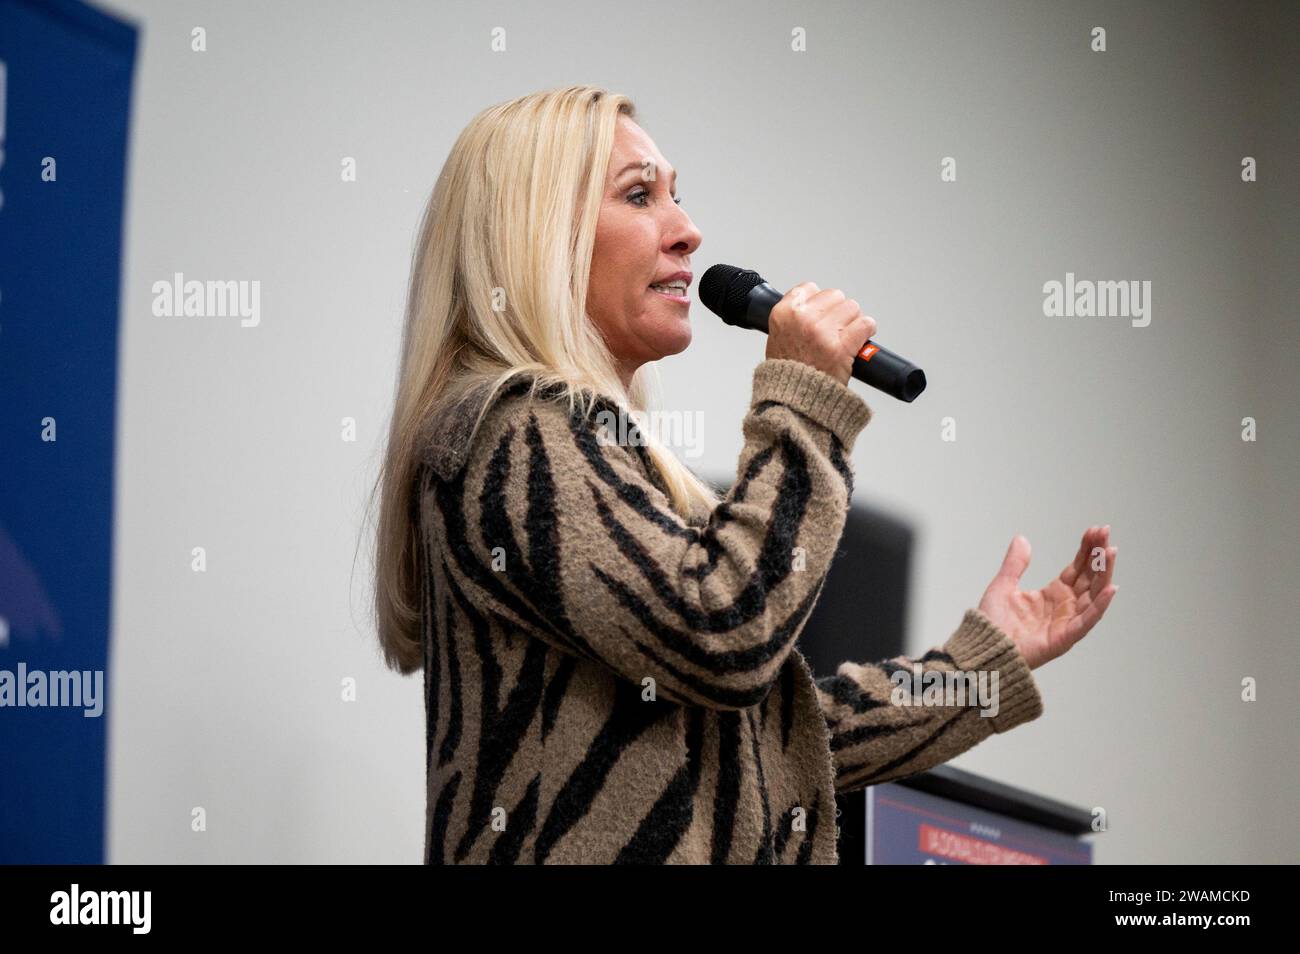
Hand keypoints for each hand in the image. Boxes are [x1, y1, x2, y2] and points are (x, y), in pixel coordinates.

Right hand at [765, 282, 876, 385]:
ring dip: (853, 320)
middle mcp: (802, 319)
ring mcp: (822, 332)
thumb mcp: (777, 338)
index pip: (810, 288)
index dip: (819, 302)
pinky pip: (865, 323)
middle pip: (835, 296)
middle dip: (838, 311)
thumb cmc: (787, 375)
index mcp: (783, 313)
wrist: (793, 402)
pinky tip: (861, 338)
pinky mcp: (841, 346)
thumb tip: (815, 305)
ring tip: (845, 336)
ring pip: (852, 307)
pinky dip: (867, 329)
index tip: (822, 313)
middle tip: (836, 329)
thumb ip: (793, 319)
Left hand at [977, 526, 1118, 669]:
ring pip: (1093, 595)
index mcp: (1052, 595)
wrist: (984, 648)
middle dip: (1098, 555)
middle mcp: (1064, 607)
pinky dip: (1100, 605)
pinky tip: (1110, 588)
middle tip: (1106, 533)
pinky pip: (1087, 620)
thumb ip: (1015, 564)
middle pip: (1089, 578)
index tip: (1095, 530)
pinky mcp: (1064, 637)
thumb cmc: (992, 625)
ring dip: (1104, 574)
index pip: (1077, 568)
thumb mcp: (1003, 585)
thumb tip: (1022, 539)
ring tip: (1110, 552)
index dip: (1086, 550)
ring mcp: (1067, 622)